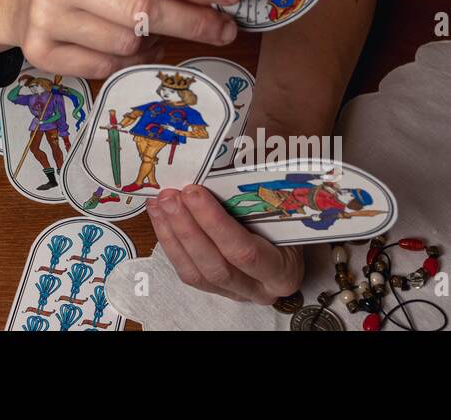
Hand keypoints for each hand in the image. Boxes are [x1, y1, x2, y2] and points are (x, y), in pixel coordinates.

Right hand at [0, 0, 241, 78]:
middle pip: (143, 9)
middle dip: (194, 21)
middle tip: (225, 29)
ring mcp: (47, 21)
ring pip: (128, 43)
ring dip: (157, 43)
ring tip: (161, 35)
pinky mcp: (42, 54)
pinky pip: (107, 67)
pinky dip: (132, 61)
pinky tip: (137, 49)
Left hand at [147, 184, 303, 304]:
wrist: (290, 237)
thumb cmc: (287, 219)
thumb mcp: (281, 206)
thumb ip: (260, 192)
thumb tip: (228, 159)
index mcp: (283, 271)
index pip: (245, 252)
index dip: (215, 223)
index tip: (194, 192)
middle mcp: (259, 289)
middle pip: (216, 265)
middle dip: (187, 229)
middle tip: (170, 196)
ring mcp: (234, 292)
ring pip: (196, 273)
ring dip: (172, 235)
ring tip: (160, 203)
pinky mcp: (213, 287)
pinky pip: (187, 271)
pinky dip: (170, 243)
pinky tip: (160, 217)